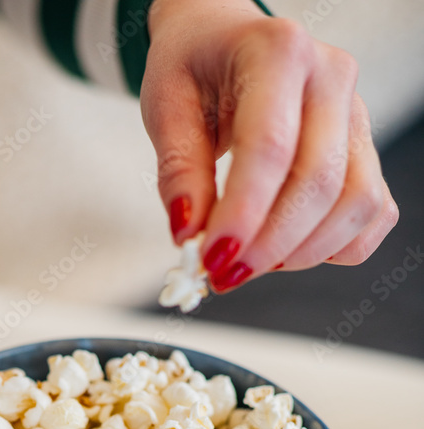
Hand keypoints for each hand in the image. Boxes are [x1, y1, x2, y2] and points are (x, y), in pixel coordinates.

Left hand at [142, 0, 398, 289]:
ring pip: (357, 204)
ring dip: (302, 253)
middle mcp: (331, 78)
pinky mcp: (365, 151)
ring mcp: (357, 116)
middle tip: (224, 274)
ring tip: (251, 261)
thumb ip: (179, 172)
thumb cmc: (196, 69)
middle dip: (269, 245)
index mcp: (279, 51)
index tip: (212, 259)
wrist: (226, 44)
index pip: (270, 147)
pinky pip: (373, 215)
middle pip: (319, 182)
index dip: (244, 214)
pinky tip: (287, 251)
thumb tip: (190, 235)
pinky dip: (334, 248)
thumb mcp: (165, 108)